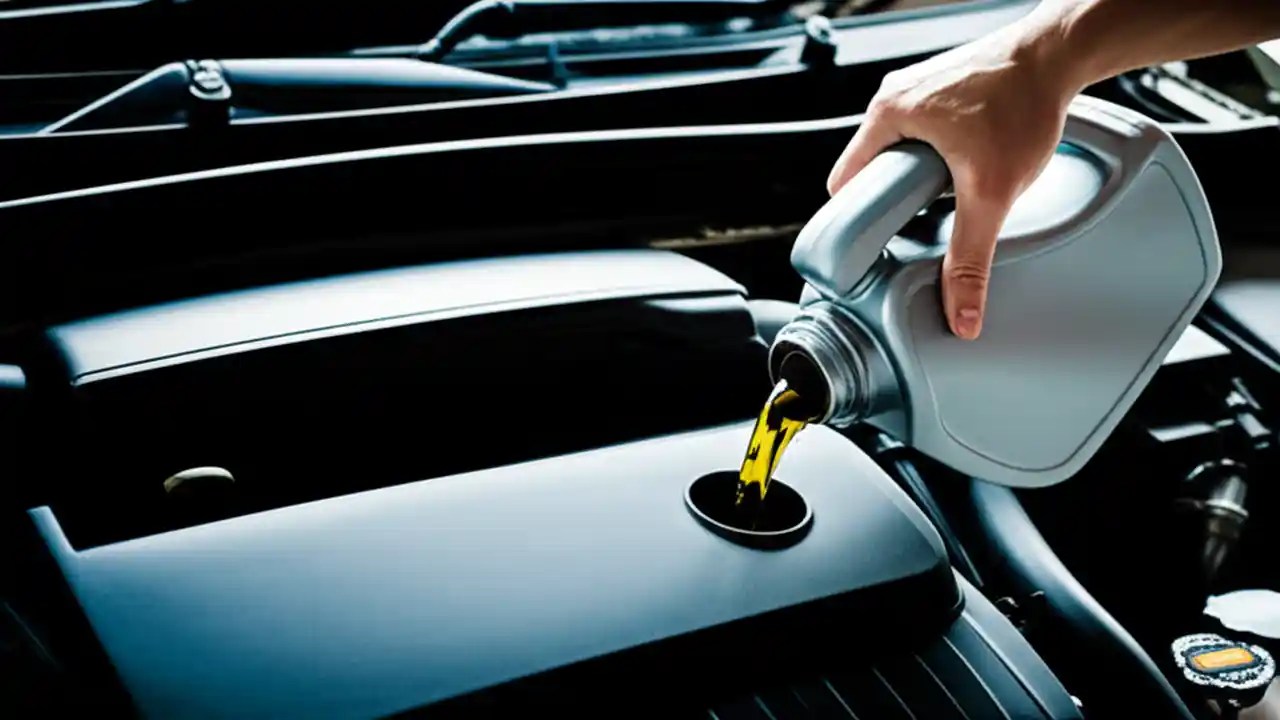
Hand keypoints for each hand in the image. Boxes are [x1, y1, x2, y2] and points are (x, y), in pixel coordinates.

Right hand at [826, 23, 1078, 339]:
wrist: (1061, 54)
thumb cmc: (1023, 101)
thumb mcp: (993, 192)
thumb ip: (970, 258)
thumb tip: (960, 312)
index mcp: (885, 115)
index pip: (844, 185)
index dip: (859, 220)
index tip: (877, 245)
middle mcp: (893, 96)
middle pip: (870, 170)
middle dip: (895, 200)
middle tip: (925, 220)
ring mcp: (917, 87)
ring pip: (897, 151)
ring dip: (917, 177)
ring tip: (950, 191)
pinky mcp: (942, 86)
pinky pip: (920, 132)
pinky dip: (936, 154)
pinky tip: (966, 163)